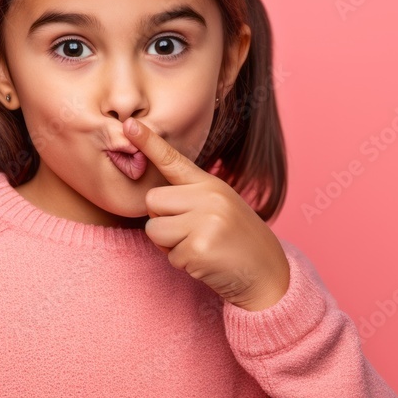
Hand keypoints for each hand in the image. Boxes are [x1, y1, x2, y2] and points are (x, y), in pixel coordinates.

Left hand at [123, 116, 289, 310]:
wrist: (268, 273)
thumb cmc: (236, 241)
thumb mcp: (219, 207)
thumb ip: (191, 196)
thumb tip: (154, 198)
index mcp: (210, 184)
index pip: (173, 160)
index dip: (149, 142)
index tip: (129, 124)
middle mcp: (209, 197)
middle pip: (153, 201)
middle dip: (163, 221)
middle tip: (192, 234)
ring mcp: (206, 221)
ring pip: (154, 229)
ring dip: (169, 245)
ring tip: (199, 247)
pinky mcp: (200, 248)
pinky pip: (169, 255)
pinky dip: (183, 264)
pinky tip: (207, 262)